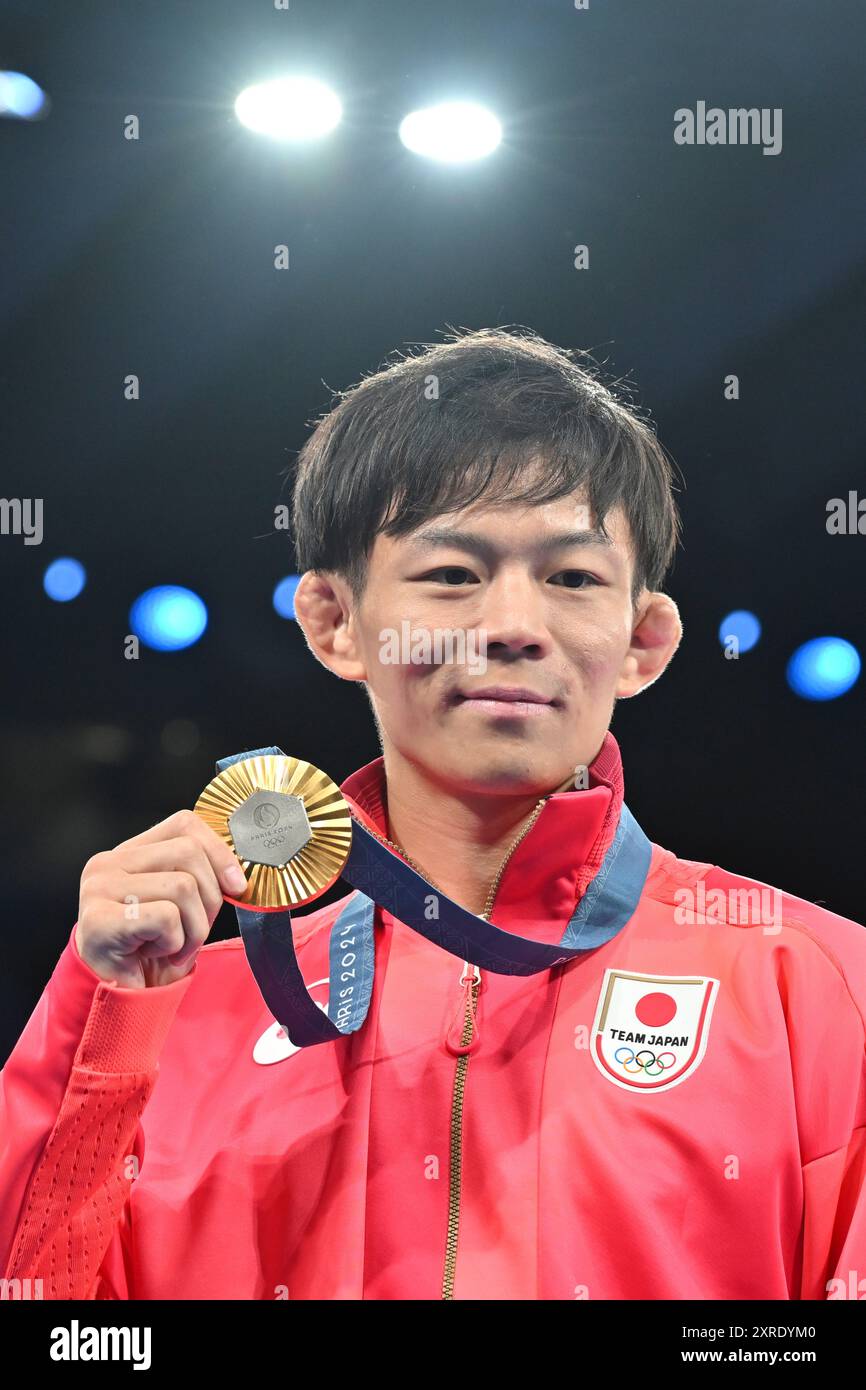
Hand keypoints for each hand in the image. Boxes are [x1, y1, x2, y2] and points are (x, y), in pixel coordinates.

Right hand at [75, 809, 247, 987]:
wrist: (122, 1001)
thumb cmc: (154, 952)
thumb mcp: (184, 905)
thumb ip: (201, 876)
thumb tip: (240, 871)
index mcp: (128, 853)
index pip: (184, 824)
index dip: (219, 851)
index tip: (237, 886)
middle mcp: (107, 863)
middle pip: (189, 852)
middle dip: (209, 898)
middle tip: (193, 932)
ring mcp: (98, 889)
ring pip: (183, 886)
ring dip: (192, 928)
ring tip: (171, 946)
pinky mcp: (98, 921)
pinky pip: (166, 918)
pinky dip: (173, 943)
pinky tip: (153, 954)